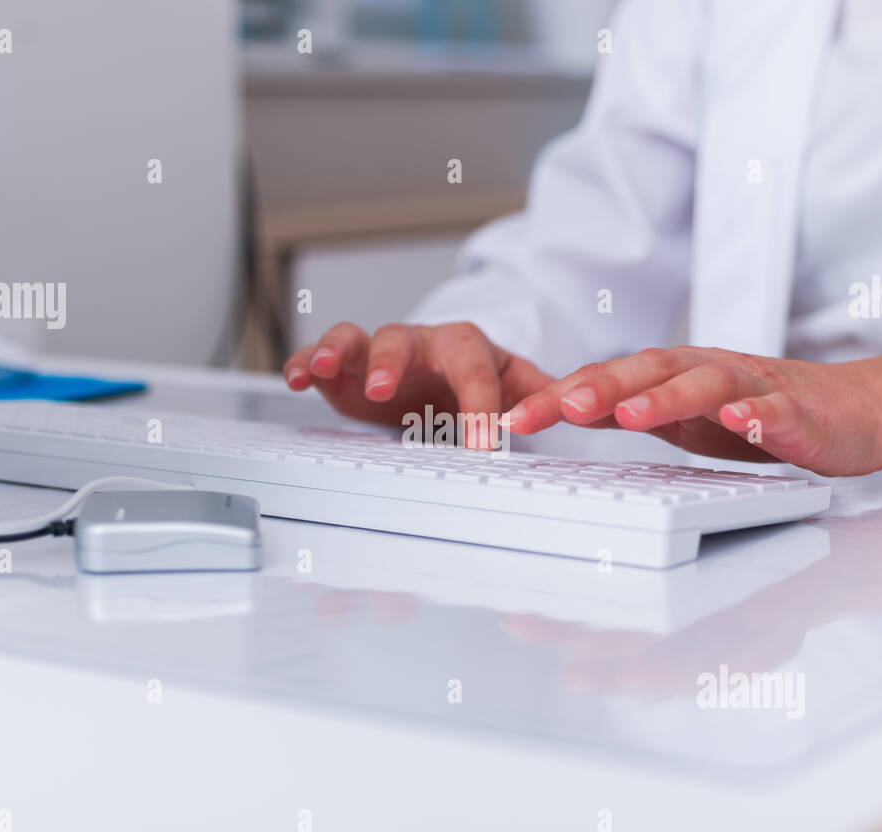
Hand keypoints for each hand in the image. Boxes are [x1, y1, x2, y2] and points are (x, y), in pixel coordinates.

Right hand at [284, 322, 551, 446]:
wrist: (438, 375)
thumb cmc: (474, 380)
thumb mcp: (513, 385)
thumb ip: (541, 393)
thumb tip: (585, 405)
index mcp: (465, 348)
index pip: (474, 372)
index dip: (478, 406)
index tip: (481, 443)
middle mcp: (418, 343)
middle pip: (404, 340)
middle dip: (393, 362)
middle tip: (384, 391)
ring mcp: (378, 351)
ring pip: (356, 338)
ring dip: (339, 350)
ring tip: (325, 369)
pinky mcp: (346, 367)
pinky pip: (322, 355)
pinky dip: (306, 362)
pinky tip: (295, 378)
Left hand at [500, 346, 881, 475]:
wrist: (852, 410)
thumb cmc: (761, 413)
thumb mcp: (682, 418)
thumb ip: (630, 411)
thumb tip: (565, 409)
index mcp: (673, 378)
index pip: (608, 382)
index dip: (558, 398)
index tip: (512, 420)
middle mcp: (706, 372)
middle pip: (647, 372)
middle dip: (598, 388)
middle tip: (556, 408)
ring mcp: (753, 388)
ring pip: (704, 383)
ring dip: (665, 397)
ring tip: (629, 414)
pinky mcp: (797, 411)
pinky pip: (775, 411)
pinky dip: (756, 415)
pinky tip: (739, 422)